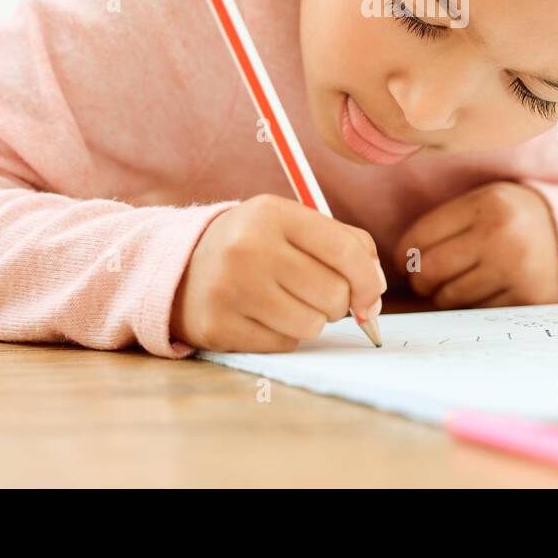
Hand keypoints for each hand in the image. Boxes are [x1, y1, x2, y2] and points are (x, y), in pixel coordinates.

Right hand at [170, 193, 386, 352]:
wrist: (183, 268)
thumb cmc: (256, 246)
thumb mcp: (293, 226)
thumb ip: (345, 246)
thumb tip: (375, 294)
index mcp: (272, 213)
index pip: (346, 250)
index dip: (370, 279)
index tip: (372, 295)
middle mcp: (248, 247)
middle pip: (334, 294)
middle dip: (339, 302)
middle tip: (318, 294)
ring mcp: (230, 289)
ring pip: (312, 324)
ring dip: (311, 320)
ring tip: (288, 302)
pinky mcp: (219, 327)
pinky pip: (284, 344)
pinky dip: (285, 335)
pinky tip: (263, 316)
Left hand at [392, 181, 557, 308]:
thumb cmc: (518, 219)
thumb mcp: (487, 202)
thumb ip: (448, 223)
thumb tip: (401, 261)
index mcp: (486, 204)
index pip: (420, 236)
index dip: (403, 254)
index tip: (406, 261)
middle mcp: (500, 235)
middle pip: (429, 270)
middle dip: (419, 280)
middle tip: (425, 279)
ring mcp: (515, 270)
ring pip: (449, 297)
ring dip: (444, 295)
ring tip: (456, 283)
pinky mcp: (526, 299)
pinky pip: (476, 312)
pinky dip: (471, 306)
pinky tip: (483, 290)